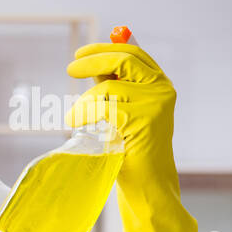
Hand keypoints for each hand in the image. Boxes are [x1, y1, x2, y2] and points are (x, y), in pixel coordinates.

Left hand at [65, 41, 196, 231]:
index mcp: (159, 83)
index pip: (133, 53)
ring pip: (108, 89)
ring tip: (72, 119)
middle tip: (69, 69)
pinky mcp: (143, 121)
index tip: (80, 53)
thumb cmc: (130, 148)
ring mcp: (156, 105)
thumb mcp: (121, 110)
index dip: (105, 48)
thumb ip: (110, 86)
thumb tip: (88, 63)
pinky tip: (75, 124)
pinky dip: (84, 114)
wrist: (147, 183)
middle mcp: (162, 90)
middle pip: (123, 60)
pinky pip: (104, 108)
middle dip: (92, 61)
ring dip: (83, 103)